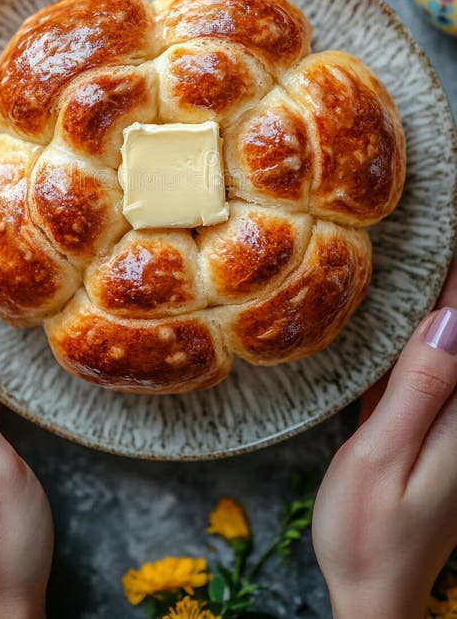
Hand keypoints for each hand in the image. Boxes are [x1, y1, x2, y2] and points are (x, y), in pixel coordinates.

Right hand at [312, 261, 456, 618]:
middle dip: (446, 287)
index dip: (456, 282)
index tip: (446, 234)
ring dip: (433, 305)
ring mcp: (444, 424)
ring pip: (443, 348)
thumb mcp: (383, 454)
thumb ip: (419, 386)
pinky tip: (396, 315)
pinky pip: (423, 372)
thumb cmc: (369, 532)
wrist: (370, 593)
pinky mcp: (422, 432)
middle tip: (431, 238)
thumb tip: (448, 319)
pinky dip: (413, 339)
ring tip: (418, 258)